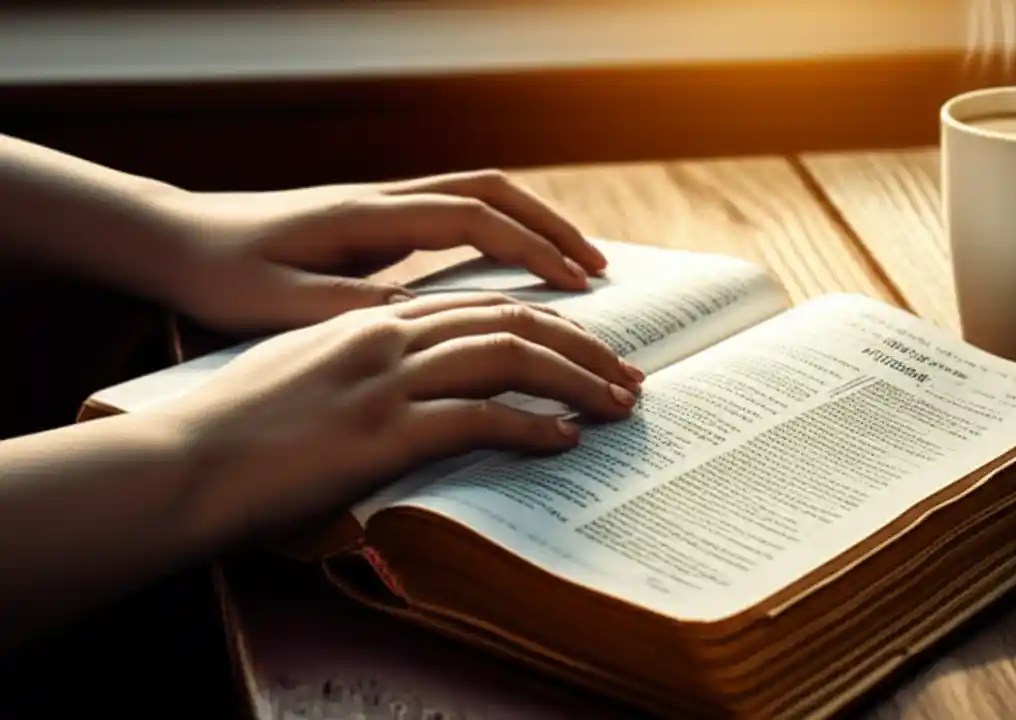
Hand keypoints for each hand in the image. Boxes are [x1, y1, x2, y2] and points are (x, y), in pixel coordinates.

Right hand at [154, 292, 644, 542]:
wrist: (185, 462)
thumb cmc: (235, 426)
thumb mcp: (303, 372)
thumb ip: (359, 362)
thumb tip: (407, 382)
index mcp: (370, 319)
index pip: (479, 303)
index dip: (543, 320)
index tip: (583, 341)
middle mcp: (387, 336)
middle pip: (511, 320)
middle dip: (581, 345)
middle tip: (626, 374)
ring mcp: (387, 381)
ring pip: (510, 359)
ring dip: (576, 381)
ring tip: (617, 404)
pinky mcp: (383, 433)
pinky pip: (480, 420)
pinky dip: (532, 428)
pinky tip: (564, 441)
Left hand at [155, 170, 606, 331]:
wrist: (174, 242)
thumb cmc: (221, 276)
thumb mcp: (280, 307)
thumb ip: (355, 311)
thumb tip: (431, 322)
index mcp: (367, 218)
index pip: (473, 220)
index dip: (532, 250)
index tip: (579, 284)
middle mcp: (382, 201)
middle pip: (491, 192)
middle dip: (552, 226)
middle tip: (600, 270)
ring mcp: (380, 207)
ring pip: (477, 196)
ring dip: (530, 225)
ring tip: (572, 266)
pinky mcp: (373, 224)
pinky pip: (454, 217)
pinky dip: (497, 235)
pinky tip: (512, 268)